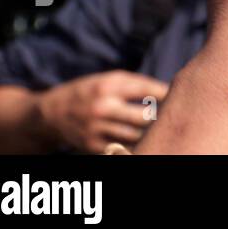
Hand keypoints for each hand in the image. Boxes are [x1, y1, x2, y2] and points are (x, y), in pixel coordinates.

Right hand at [37, 71, 168, 152]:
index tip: (178, 96)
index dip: (167, 94)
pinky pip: (122, 149)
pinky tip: (142, 140)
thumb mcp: (108, 79)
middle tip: (170, 116)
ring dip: (150, 133)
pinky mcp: (93, 146)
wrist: (49, 115)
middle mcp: (103, 107)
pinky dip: (135, 145)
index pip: (148, 90)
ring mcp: (97, 129)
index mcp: (109, 86)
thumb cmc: (88, 92)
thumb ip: (136, 83)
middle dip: (161, 117)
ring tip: (159, 129)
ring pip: (137, 136)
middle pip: (145, 117)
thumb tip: (168, 92)